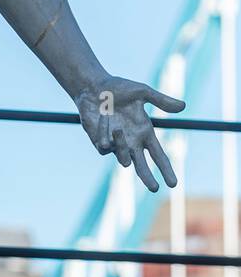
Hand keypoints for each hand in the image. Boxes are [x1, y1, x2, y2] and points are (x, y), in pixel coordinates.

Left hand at [74, 76, 185, 191]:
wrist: (93, 88)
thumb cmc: (118, 89)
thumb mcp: (142, 92)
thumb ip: (161, 101)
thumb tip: (183, 106)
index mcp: (145, 132)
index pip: (159, 155)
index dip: (166, 169)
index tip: (174, 184)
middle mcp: (132, 141)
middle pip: (142, 166)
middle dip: (147, 177)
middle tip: (154, 188)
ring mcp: (116, 144)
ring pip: (123, 158)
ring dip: (122, 146)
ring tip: (118, 127)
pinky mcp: (100, 143)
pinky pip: (106, 147)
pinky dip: (105, 137)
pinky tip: (103, 120)